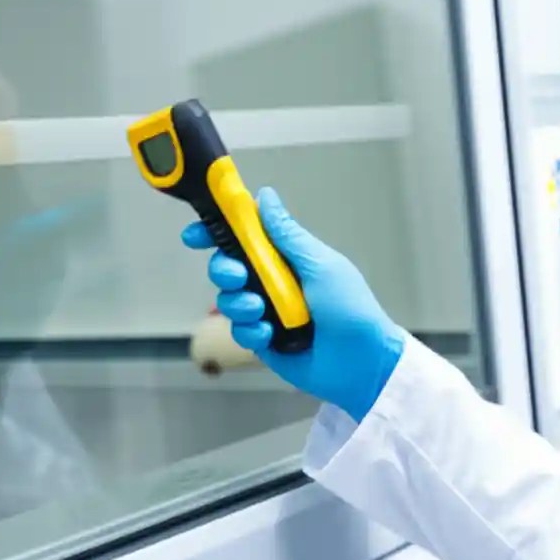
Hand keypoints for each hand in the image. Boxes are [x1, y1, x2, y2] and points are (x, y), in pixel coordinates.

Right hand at [181, 187, 403, 421]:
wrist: (362, 363)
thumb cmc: (350, 307)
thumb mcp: (319, 264)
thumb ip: (287, 234)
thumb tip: (265, 196)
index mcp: (286, 257)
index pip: (244, 237)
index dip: (216, 231)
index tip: (196, 234)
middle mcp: (272, 282)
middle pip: (227, 266)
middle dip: (224, 269)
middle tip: (239, 277)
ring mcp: (265, 312)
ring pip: (228, 300)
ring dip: (240, 304)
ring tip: (262, 312)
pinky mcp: (262, 341)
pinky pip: (239, 332)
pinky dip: (251, 332)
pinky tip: (271, 335)